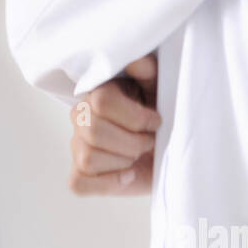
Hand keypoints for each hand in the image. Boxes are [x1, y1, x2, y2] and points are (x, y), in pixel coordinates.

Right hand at [68, 52, 160, 194]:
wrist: (170, 150)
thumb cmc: (163, 115)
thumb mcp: (161, 88)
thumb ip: (149, 72)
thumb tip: (136, 63)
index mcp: (99, 92)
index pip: (101, 102)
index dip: (134, 117)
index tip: (156, 122)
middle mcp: (81, 117)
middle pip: (93, 131)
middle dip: (131, 142)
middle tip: (148, 142)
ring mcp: (77, 147)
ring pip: (88, 157)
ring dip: (122, 160)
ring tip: (137, 156)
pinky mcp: (81, 176)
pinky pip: (79, 183)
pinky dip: (107, 182)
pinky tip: (127, 174)